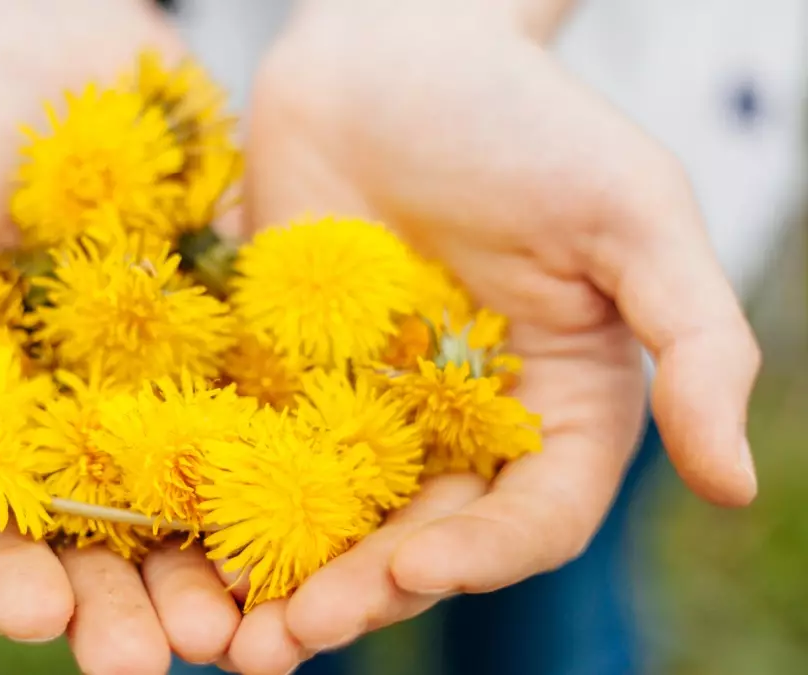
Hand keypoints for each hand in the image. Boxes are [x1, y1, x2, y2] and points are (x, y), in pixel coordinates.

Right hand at [0, 2, 240, 671]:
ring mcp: (150, 395)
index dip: (9, 581)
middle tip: (147, 661)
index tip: (38, 615)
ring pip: (181, 512)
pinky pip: (252, 428)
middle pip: (94, 547)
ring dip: (201, 577)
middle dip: (117, 608)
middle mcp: (69, 428)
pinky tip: (300, 537)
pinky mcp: (223, 352)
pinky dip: (271, 490)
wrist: (49, 52)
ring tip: (231, 631)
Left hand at [222, 0, 760, 670]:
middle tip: (295, 637)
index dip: (486, 554)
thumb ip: (694, 343)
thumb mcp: (631, 213)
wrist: (386, 52)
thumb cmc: (518, 117)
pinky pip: (263, 461)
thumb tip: (735, 487)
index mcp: (559, 404)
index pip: (535, 515)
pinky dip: (232, 515)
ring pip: (338, 522)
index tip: (418, 566)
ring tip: (234, 639)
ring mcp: (374, 408)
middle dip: (366, 592)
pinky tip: (184, 557)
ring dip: (291, 583)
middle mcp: (467, 424)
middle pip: (424, 539)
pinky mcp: (292, 380)